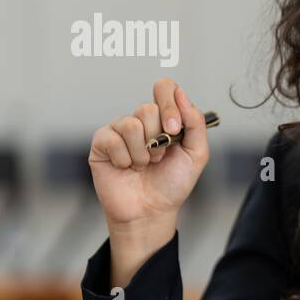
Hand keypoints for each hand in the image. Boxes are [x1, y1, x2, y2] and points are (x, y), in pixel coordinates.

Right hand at [88, 78, 211, 230]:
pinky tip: (127, 168)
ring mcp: (120, 131)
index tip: (174, 129)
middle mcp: (142, 121)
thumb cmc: (172, 184)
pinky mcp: (102, 143)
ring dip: (143, 152)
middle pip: (147, 109)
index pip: (165, 88)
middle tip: (160, 157)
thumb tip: (182, 95)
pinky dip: (125, 159)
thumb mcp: (196, 154)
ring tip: (143, 165)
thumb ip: (195, 123)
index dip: (169, 105)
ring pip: (130, 124)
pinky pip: (112, 139)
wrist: (152, 211)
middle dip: (159, 139)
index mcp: (165, 119)